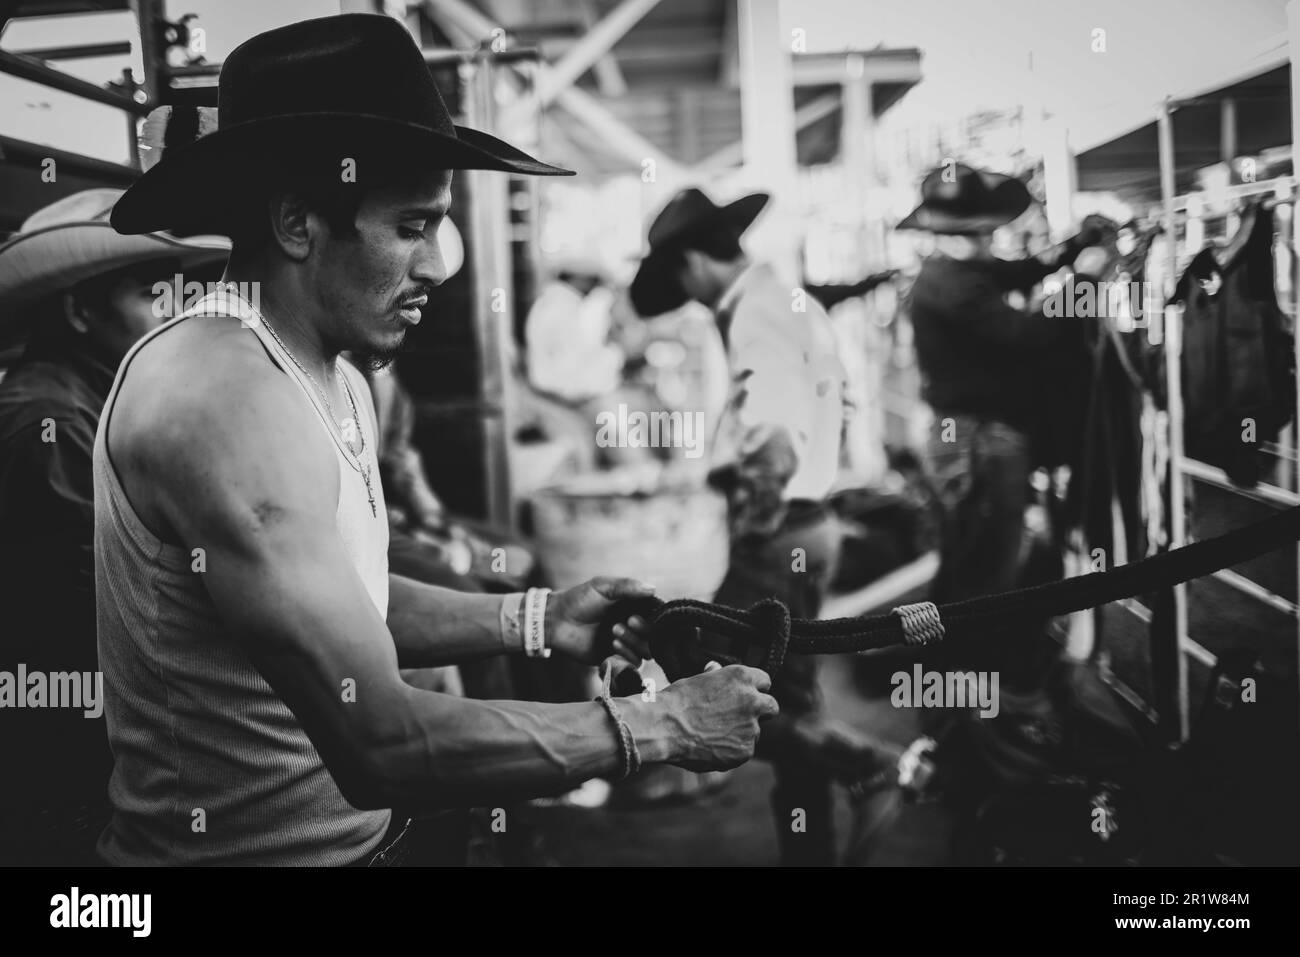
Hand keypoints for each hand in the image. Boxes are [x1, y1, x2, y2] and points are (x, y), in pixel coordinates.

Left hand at [545, 576, 656, 665]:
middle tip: (628, 621)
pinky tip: (613, 645)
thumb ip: (627, 586)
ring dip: (634, 642)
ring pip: (645, 652)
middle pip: (654, 637)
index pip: (656, 617)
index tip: (640, 613)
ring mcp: (625, 644)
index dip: (655, 618)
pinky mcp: (615, 659)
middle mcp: (633, 627)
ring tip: (615, 631)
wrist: (557, 621)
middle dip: (644, 630)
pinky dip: (627, 656)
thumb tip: (653, 589)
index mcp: (634, 608)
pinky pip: (632, 664)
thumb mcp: (602, 586)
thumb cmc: (579, 599)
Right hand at [654, 663, 779, 771]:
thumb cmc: (676, 700)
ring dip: (742, 733)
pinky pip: (744, 750)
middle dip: (760, 712)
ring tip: (714, 734)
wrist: (665, 727)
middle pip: (771, 707)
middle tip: (741, 717)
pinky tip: (711, 747)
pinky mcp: (746, 750)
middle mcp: (753, 701)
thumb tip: (715, 668)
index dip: (754, 689)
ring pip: (756, 731)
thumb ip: (714, 676)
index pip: (765, 681)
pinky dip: (732, 751)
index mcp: (742, 677)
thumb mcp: (696, 680)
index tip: (745, 696)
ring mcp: (752, 727)